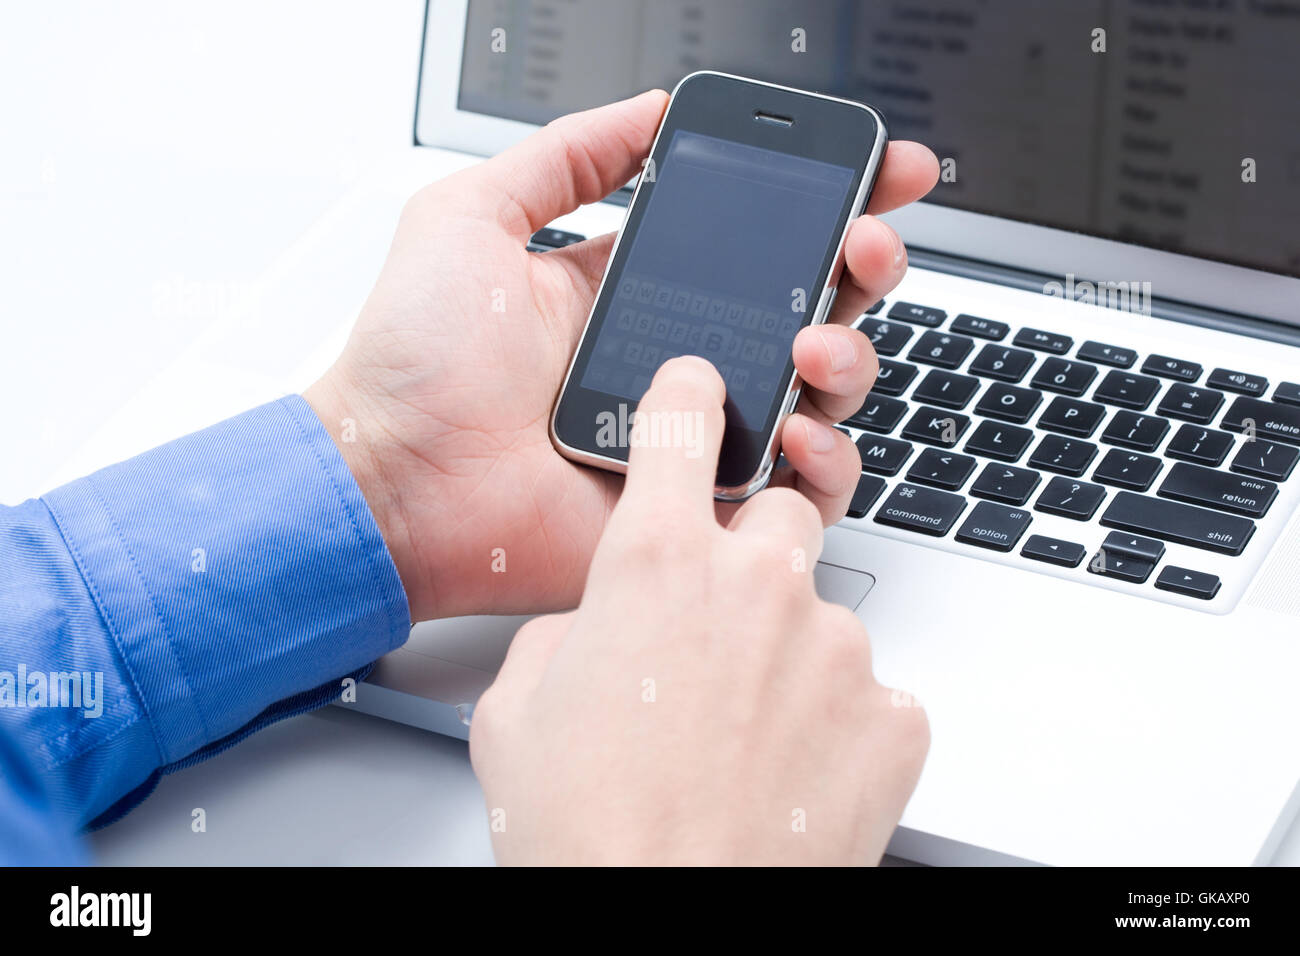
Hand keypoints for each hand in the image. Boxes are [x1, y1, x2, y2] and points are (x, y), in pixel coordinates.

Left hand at [305, 90, 938, 620]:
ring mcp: (695, 437)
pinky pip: (799, 496)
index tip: (881, 169)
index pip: (756, 238)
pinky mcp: (698, 509)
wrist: (395, 484)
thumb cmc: (414, 362)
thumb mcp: (473, 217)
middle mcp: (678, 359)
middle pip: (810, 308)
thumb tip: (650, 110)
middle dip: (861, 267)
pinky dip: (824, 463)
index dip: (828, 201)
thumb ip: (565, 156)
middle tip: (863, 244)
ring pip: (821, 397)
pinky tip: (798, 431)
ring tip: (814, 343)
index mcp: (636, 289)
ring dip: (849, 358)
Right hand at [468, 357, 928, 864]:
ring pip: (823, 614)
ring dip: (789, 655)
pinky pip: (872, 692)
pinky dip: (838, 721)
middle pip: (783, 511)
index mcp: (658, 566)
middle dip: (755, 551)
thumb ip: (566, 634)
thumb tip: (596, 633)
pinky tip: (791, 771)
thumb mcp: (519, 712)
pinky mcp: (893, 716)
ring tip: (743, 736)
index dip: (691, 397)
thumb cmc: (588, 832)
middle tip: (719, 625)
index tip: (703, 385)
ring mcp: (836, 648)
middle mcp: (758, 587)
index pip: (683, 428)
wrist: (668, 920)